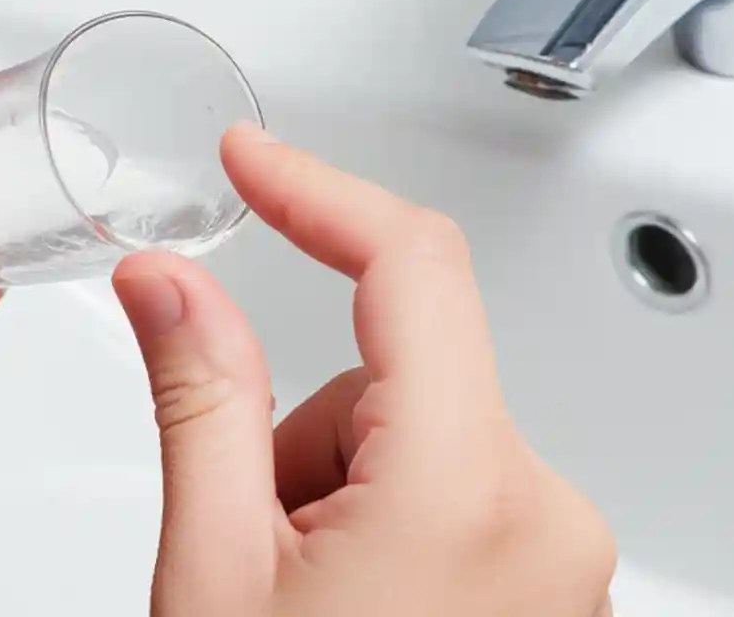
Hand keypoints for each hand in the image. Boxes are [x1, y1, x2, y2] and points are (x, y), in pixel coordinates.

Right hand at [113, 123, 615, 616]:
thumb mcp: (217, 571)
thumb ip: (200, 405)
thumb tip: (169, 282)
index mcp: (466, 493)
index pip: (411, 266)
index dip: (318, 192)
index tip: (255, 160)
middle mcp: (546, 517)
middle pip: (402, 373)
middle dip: (312, 434)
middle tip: (260, 544)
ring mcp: (564, 559)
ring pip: (425, 438)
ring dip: (348, 489)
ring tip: (309, 594)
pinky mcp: (557, 588)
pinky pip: (462, 496)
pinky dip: (395, 525)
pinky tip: (362, 604)